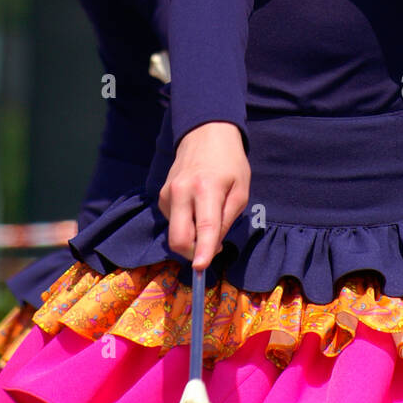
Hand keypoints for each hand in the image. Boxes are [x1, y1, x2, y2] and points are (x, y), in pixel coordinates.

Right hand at [157, 121, 250, 270]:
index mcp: (208, 188)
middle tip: (210, 251)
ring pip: (175, 233)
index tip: (201, 268)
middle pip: (179, 238)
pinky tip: (196, 208)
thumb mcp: (241, 189)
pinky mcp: (161, 196)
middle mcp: (182, 191)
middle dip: (193, 254)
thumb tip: (213, 245)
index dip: (203, 250)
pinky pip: (173, 222)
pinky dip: (186, 224)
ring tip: (207, 217)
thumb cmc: (229, 162)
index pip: (205, 226)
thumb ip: (228, 219)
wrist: (204, 133)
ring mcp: (168, 194)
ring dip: (192, 237)